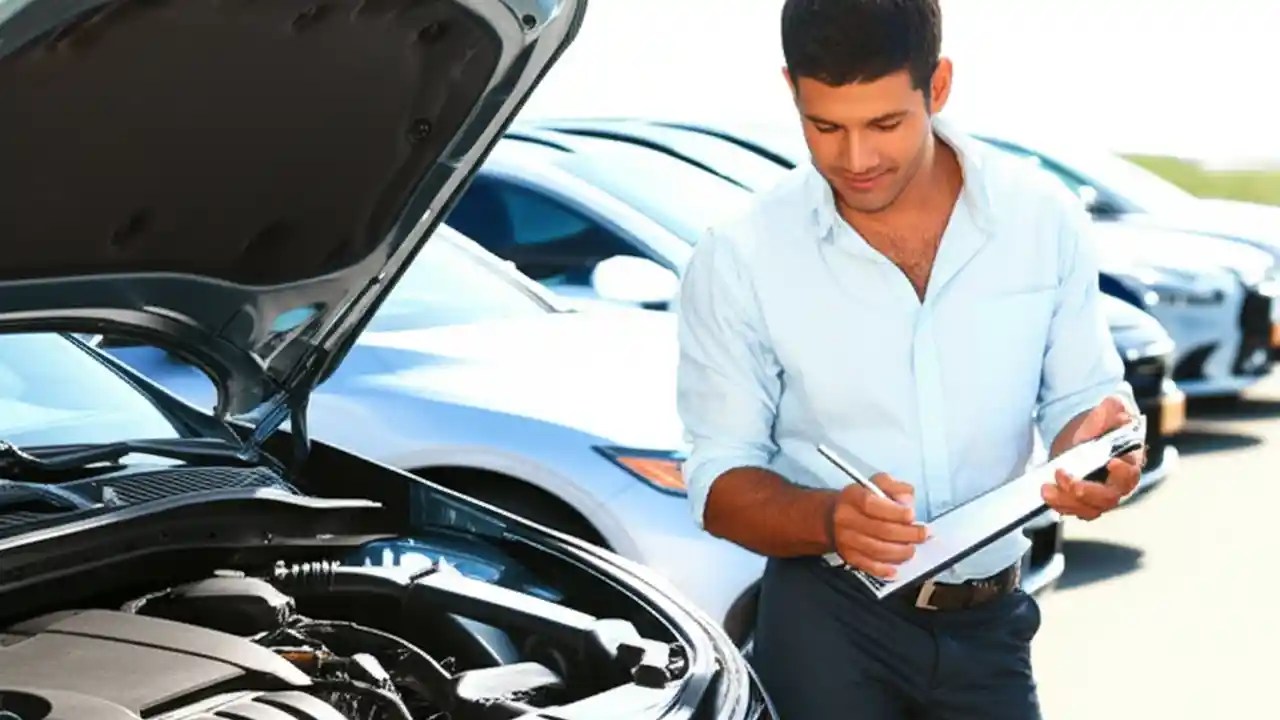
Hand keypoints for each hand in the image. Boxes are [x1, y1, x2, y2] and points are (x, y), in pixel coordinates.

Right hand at [829, 474, 928, 578]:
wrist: (833, 516)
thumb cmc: (862, 500)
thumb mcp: (877, 484)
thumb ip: (895, 487)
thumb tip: (907, 501)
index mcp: (853, 497)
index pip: (872, 504)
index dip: (894, 512)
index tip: (912, 515)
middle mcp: (846, 519)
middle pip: (880, 530)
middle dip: (907, 534)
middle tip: (922, 534)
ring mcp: (846, 539)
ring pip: (876, 550)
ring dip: (900, 552)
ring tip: (912, 548)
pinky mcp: (848, 556)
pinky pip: (867, 566)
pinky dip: (883, 569)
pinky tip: (896, 567)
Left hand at [1042, 395, 1143, 520]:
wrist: (1082, 435)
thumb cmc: (1098, 426)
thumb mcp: (1104, 413)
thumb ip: (1109, 413)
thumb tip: (1119, 413)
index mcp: (1129, 463)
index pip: (1130, 473)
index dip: (1122, 472)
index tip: (1110, 462)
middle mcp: (1118, 485)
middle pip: (1107, 498)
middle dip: (1084, 490)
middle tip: (1062, 476)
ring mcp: (1101, 496)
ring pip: (1089, 509)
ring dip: (1066, 501)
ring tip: (1046, 488)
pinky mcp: (1084, 501)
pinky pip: (1074, 510)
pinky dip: (1060, 505)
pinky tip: (1047, 495)